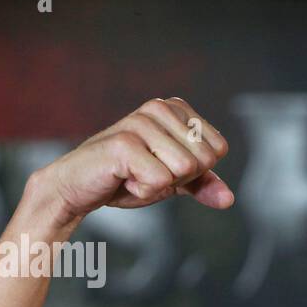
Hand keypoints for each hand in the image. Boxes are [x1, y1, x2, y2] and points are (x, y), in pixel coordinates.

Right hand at [32, 96, 233, 224]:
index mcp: (175, 108)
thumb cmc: (126, 178)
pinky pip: (161, 181)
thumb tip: (228, 199)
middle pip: (204, 159)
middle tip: (146, 172)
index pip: (217, 149)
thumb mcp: (172, 180)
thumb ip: (202, 184)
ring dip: (159, 184)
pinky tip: (123, 178)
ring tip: (133, 174)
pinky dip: (143, 190)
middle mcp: (159, 107)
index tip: (163, 166)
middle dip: (178, 177)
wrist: (78, 187)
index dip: (194, 170)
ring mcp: (140, 122)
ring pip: (185, 169)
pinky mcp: (124, 143)